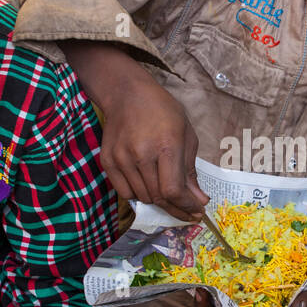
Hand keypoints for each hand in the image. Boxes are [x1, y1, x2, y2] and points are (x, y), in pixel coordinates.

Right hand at [63, 41, 208, 220]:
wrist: (127, 94)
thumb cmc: (162, 111)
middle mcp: (141, 154)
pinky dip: (139, 195)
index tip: (196, 212)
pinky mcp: (108, 161)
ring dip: (158, 201)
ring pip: (143, 197)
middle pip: (158, 197)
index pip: (173, 190)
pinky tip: (149, 187)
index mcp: (166, 145)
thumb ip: (190, 170)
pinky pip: (125, 192)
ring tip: (169, 195)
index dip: (186, 206)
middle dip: (176, 208)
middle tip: (187, 211)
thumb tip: (198, 200)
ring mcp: (121, 158)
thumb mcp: (186, 134)